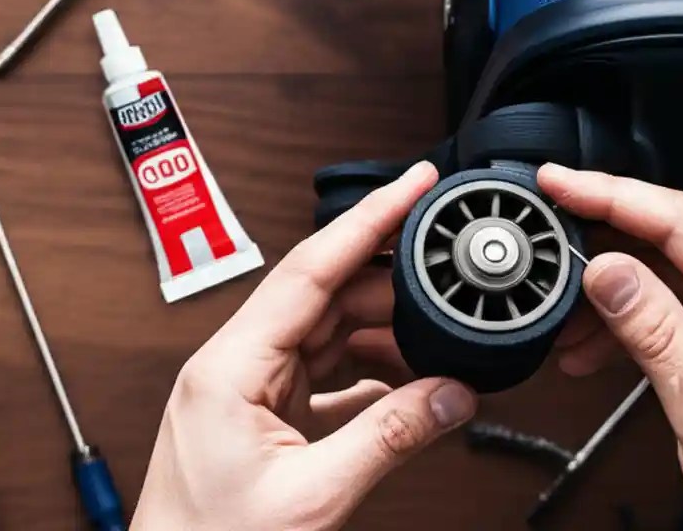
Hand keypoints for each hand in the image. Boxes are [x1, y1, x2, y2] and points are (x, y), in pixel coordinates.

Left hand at [131, 162, 477, 530]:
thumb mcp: (312, 497)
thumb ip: (389, 438)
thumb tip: (451, 396)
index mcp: (230, 367)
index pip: (310, 269)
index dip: (369, 220)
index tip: (413, 186)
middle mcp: (234, 365)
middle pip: (326, 295)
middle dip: (392, 285)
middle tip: (450, 279)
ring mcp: (246, 388)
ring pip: (329, 331)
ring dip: (385, 333)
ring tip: (439, 341)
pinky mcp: (260, 413)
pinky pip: (323, 370)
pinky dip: (368, 371)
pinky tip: (403, 381)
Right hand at [538, 165, 682, 530]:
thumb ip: (657, 334)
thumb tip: (608, 271)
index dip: (614, 195)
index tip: (562, 184)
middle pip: (682, 239)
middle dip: (609, 237)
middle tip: (551, 237)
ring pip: (681, 275)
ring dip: (619, 290)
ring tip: (566, 321)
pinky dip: (643, 320)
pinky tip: (600, 345)